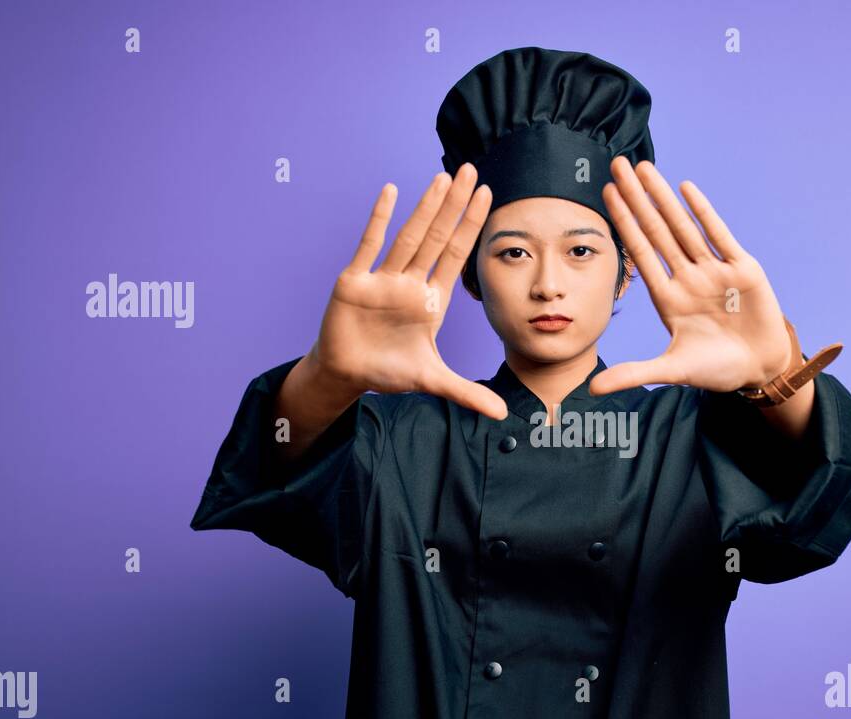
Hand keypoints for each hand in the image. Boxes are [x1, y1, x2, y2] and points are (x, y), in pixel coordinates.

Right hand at [309, 162, 507, 419]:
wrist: (346, 375)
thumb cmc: (388, 371)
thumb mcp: (433, 381)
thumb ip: (468, 394)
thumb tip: (504, 415)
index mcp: (431, 300)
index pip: (457, 255)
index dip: (472, 226)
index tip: (489, 196)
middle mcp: (410, 283)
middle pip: (438, 237)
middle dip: (455, 205)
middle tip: (471, 170)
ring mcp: (383, 279)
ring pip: (409, 237)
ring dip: (426, 208)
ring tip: (443, 178)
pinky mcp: (355, 283)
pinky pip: (369, 246)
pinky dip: (379, 220)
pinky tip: (392, 192)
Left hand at [588, 156, 793, 396]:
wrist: (761, 369)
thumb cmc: (717, 370)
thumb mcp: (672, 371)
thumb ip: (634, 374)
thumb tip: (592, 390)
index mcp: (668, 298)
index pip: (639, 252)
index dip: (622, 222)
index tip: (604, 195)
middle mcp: (687, 278)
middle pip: (656, 230)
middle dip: (636, 198)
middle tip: (615, 165)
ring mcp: (713, 271)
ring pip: (683, 226)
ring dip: (663, 198)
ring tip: (643, 169)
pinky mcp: (742, 268)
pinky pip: (719, 235)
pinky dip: (703, 212)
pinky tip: (685, 188)